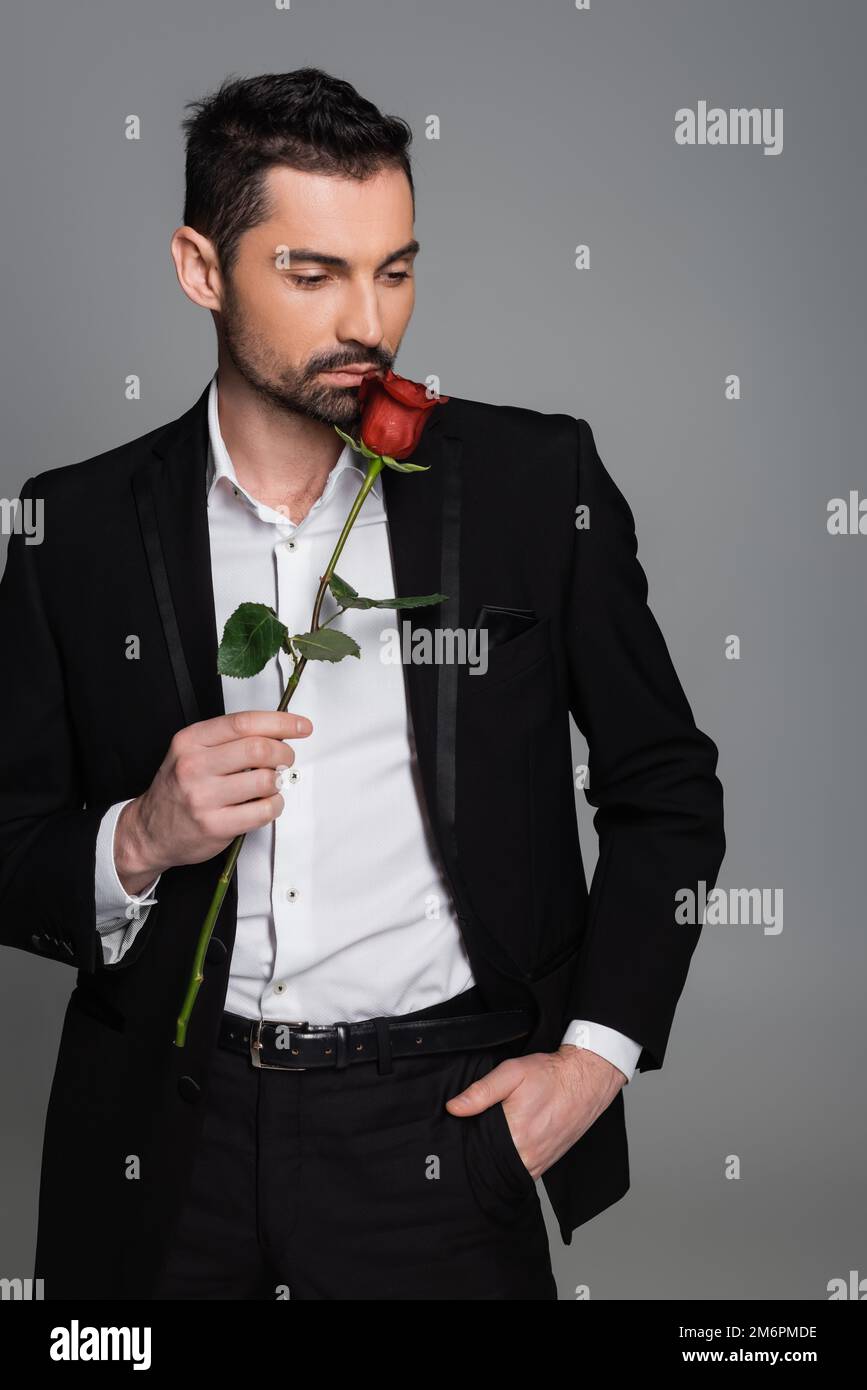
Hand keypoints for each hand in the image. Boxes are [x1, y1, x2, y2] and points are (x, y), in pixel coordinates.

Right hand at [114, 710, 313, 891]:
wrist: (149, 831)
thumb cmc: (178, 789)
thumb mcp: (191, 752)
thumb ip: (229, 740)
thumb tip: (279, 733)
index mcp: (191, 741)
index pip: (243, 722)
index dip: (280, 722)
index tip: (301, 726)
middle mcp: (194, 766)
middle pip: (259, 749)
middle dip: (284, 753)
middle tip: (285, 760)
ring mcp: (204, 797)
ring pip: (265, 781)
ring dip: (279, 782)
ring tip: (270, 785)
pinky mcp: (215, 825)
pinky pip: (263, 811)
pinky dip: (274, 806)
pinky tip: (265, 804)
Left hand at [445, 1045, 626, 1179]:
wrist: (586, 1080)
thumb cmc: (551, 1075)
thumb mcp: (512, 1073)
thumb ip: (481, 1092)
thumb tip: (453, 1108)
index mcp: (515, 1136)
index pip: (477, 1151)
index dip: (464, 1142)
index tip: (456, 1133)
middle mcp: (527, 1156)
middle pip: (490, 1163)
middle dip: (478, 1151)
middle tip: (472, 1133)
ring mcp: (539, 1163)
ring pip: (505, 1171)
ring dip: (494, 1159)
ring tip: (488, 1139)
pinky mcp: (546, 1164)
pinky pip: (521, 1172)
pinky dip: (510, 1162)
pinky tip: (504, 1146)